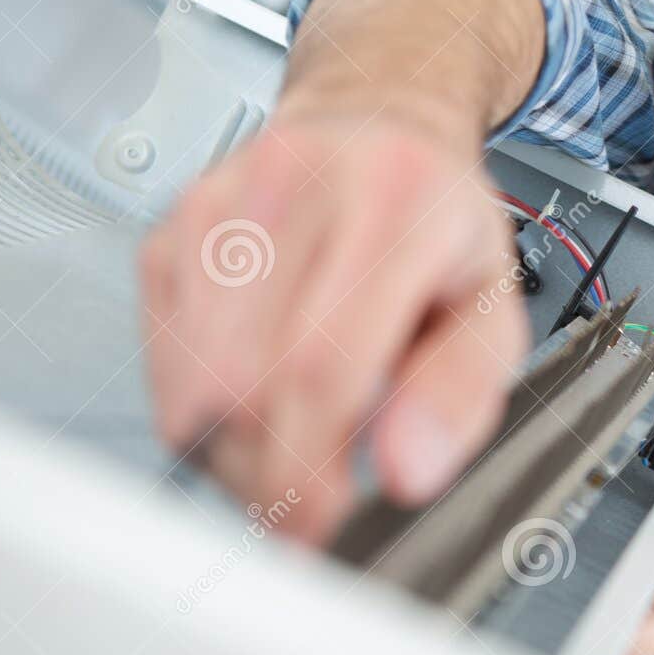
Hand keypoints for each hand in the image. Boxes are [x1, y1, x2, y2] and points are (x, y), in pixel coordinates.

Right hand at [139, 105, 529, 542]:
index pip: (321, 365)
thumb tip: (408, 470)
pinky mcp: (171, 227)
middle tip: (305, 507)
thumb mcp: (492, 307)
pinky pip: (161, 356)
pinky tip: (255, 394)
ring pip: (192, 378)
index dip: (309, 472)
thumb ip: (460, 392)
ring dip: (232, 447)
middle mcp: (297, 187)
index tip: (320, 531)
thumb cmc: (436, 223)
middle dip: (270, 473)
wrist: (375, 124)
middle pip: (245, 381)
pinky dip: (200, 405)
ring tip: (288, 444)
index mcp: (397, 203)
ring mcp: (220, 203)